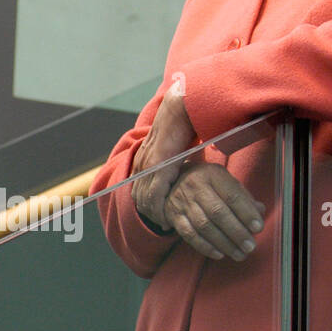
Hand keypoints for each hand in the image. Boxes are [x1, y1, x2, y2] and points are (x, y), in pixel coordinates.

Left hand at [131, 87, 197, 230]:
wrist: (184, 106)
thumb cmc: (186, 120)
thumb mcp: (181, 141)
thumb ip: (182, 152)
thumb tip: (192, 154)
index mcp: (147, 155)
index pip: (140, 184)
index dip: (148, 200)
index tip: (159, 212)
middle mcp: (143, 161)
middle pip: (139, 194)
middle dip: (149, 211)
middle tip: (162, 223)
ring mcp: (149, 164)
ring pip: (145, 198)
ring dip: (154, 213)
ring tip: (165, 224)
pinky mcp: (158, 166)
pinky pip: (155, 195)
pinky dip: (159, 209)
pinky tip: (167, 217)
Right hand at [164, 162, 266, 260]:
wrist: (175, 181)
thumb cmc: (210, 183)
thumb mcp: (227, 181)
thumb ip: (244, 197)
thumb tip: (260, 212)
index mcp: (213, 175)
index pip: (233, 196)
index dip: (246, 213)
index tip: (258, 228)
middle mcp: (196, 186)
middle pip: (218, 213)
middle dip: (236, 232)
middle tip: (250, 247)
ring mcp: (182, 202)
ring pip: (204, 226)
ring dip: (224, 243)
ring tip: (239, 254)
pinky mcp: (174, 216)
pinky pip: (189, 235)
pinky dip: (205, 247)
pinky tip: (220, 254)